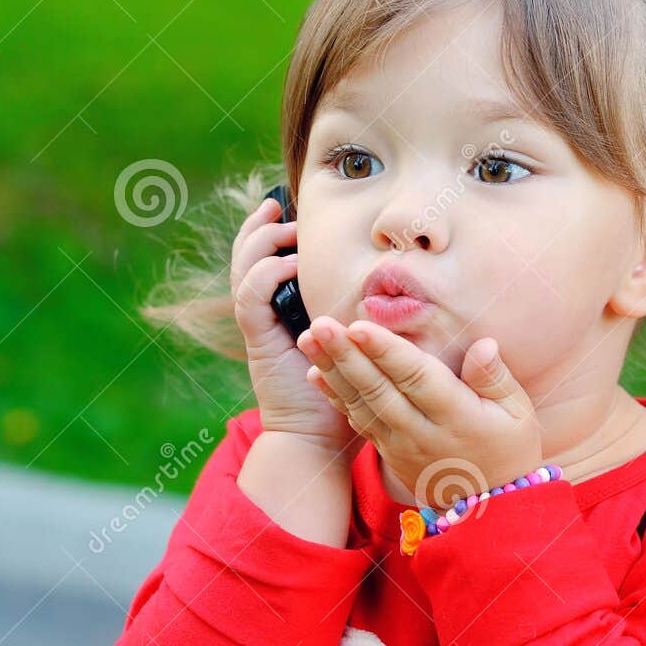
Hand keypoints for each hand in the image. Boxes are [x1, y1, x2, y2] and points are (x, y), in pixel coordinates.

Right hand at [231, 196, 358, 452]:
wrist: (321, 438)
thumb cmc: (354, 393)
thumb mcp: (361, 341)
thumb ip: (366, 313)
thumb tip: (402, 284)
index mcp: (288, 310)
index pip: (269, 260)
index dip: (274, 232)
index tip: (292, 208)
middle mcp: (269, 314)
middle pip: (248, 258)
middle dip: (261, 227)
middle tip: (280, 207)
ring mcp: (260, 326)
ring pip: (243, 270)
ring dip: (261, 242)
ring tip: (286, 228)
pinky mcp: (258, 341)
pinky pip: (249, 298)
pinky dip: (264, 274)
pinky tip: (290, 266)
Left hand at [297, 316, 542, 504]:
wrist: (491, 508)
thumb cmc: (509, 448)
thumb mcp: (518, 413)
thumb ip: (495, 377)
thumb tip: (484, 344)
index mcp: (457, 417)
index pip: (417, 379)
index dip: (387, 352)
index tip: (360, 326)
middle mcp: (423, 432)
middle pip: (378, 390)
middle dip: (346, 355)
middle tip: (319, 325)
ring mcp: (402, 446)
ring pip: (361, 405)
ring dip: (332, 371)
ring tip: (308, 339)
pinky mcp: (389, 454)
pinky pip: (359, 423)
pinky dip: (336, 397)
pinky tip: (315, 372)